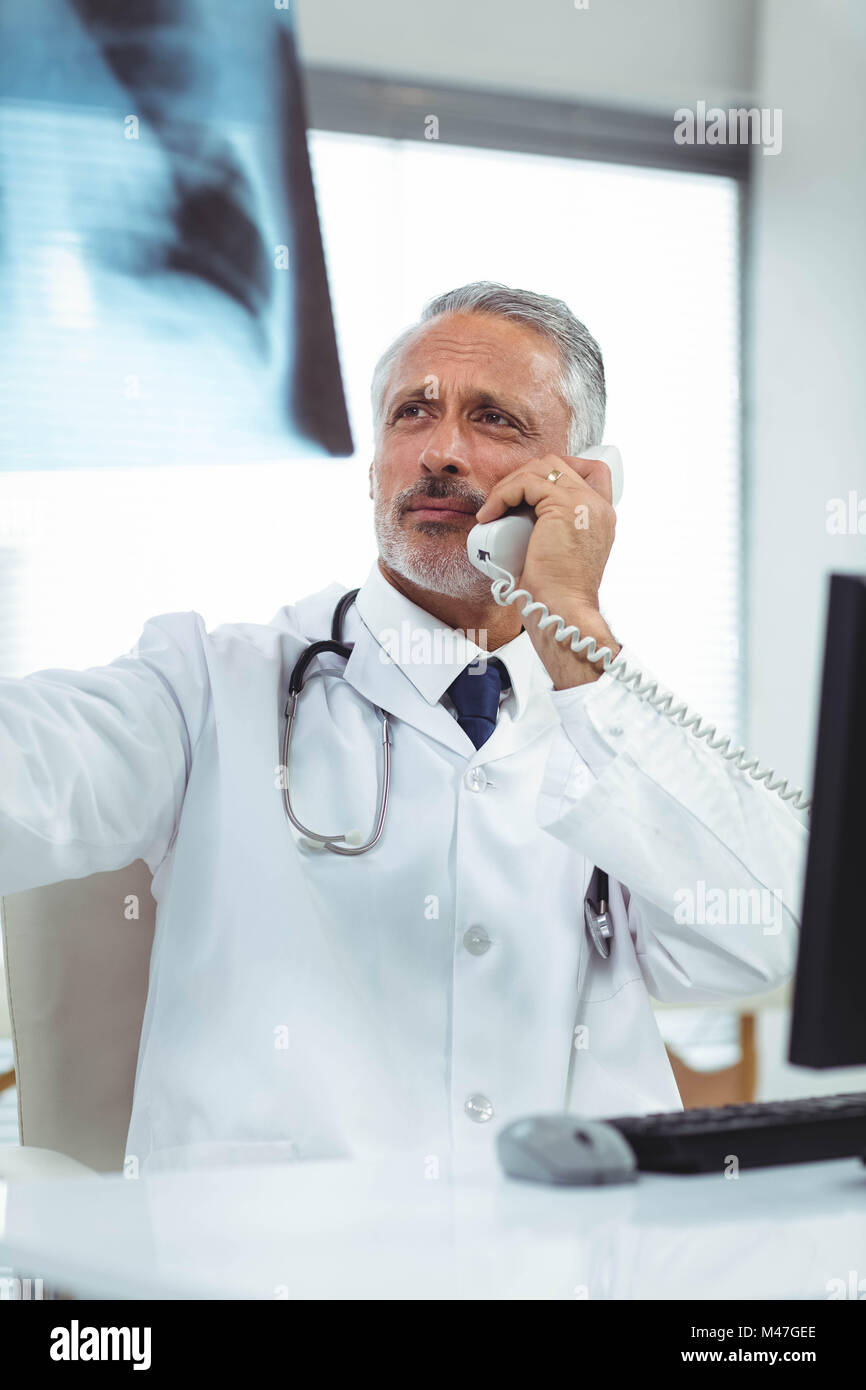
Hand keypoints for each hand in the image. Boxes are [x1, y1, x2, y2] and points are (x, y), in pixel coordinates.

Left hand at [473, 453, 619, 686]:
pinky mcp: (565, 506)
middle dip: (524, 476)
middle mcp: (599, 506)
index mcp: (602, 517)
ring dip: (510, 483)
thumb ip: (552, 532)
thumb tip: (518, 519)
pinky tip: (489, 515)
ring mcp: (585, 503)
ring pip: (542, 467)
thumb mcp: (557, 554)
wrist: (560, 612)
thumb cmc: (552, 594)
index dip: (556, 472)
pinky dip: (502, 494)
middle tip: (502, 501)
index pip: (591, 471)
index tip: (527, 492)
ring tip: (493, 510)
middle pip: (559, 464)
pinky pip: (526, 482)